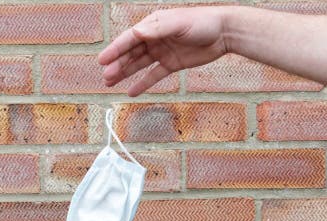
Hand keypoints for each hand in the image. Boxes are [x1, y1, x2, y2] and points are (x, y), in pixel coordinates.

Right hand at [98, 7, 229, 96]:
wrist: (224, 33)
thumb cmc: (202, 23)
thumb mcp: (178, 24)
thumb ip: (157, 29)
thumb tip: (137, 32)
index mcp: (153, 25)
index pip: (129, 39)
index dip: (115, 50)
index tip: (102, 60)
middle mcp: (155, 38)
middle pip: (131, 53)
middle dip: (117, 64)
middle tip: (105, 77)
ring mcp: (163, 52)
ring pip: (139, 64)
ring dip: (125, 73)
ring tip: (110, 83)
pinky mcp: (172, 64)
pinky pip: (154, 75)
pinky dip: (143, 83)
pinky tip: (132, 92)